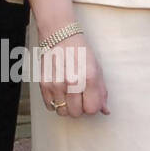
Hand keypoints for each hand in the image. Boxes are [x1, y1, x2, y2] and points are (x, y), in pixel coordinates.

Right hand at [30, 0, 108, 118]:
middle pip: (77, 113)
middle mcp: (72, 82)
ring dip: (68, 107)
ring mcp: (56, 85)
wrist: (60, 37)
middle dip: (81, 108)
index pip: (92, 108)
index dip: (93, 106)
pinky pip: (50, 107)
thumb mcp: (97, 69)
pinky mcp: (43, 85)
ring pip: (63, 112)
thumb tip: (106, 111)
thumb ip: (102, 91)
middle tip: (81, 97)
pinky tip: (60, 92)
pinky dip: (56, 103)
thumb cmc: (81, 52)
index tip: (91, 100)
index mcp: (89, 77)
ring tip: (70, 95)